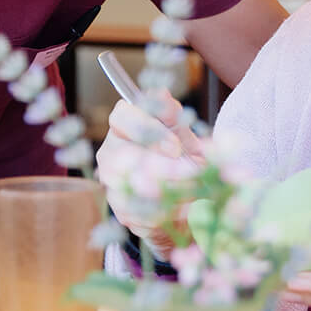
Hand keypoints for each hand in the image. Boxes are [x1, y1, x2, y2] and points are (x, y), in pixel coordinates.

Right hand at [96, 95, 205, 253]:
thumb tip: (162, 94)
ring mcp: (112, 185)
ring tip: (201, 191)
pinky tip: (190, 209)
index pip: (122, 117)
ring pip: (137, 191)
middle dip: (166, 169)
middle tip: (195, 173)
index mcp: (122, 125)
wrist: (179, 190)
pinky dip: (173, 214)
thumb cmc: (177, 151)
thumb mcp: (178, 126)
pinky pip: (145, 216)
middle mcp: (110, 153)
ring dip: (175, 193)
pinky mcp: (123, 213)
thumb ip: (171, 111)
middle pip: (127, 159)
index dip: (148, 130)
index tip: (176, 146)